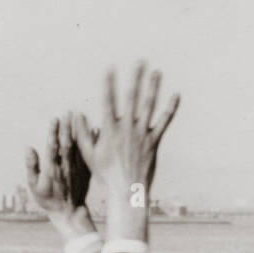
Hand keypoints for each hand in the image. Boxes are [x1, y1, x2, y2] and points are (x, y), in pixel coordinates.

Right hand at [24, 113, 94, 239]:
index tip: (55, 118)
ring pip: (79, 146)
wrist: (68, 212)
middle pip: (67, 143)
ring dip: (79, 130)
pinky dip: (93, 141)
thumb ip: (31, 166)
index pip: (52, 146)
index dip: (53, 132)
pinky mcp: (86, 171)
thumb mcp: (34, 187)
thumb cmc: (48, 200)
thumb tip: (29, 148)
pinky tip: (95, 129)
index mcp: (52, 169)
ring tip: (79, 115)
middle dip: (67, 126)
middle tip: (68, 112)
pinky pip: (90, 154)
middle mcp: (66, 167)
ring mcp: (78, 169)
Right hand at [72, 63, 179, 242]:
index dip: (109, 83)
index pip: (108, 101)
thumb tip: (76, 115)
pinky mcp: (154, 141)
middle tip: (140, 62)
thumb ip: (81, 134)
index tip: (110, 67)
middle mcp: (127, 129)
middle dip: (135, 78)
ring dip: (153, 87)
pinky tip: (176, 95)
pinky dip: (170, 108)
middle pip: (132, 98)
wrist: (127, 191)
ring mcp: (142, 134)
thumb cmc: (105, 174)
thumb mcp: (88, 155)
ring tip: (156, 72)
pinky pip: (164, 122)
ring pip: (149, 106)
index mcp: (110, 130)